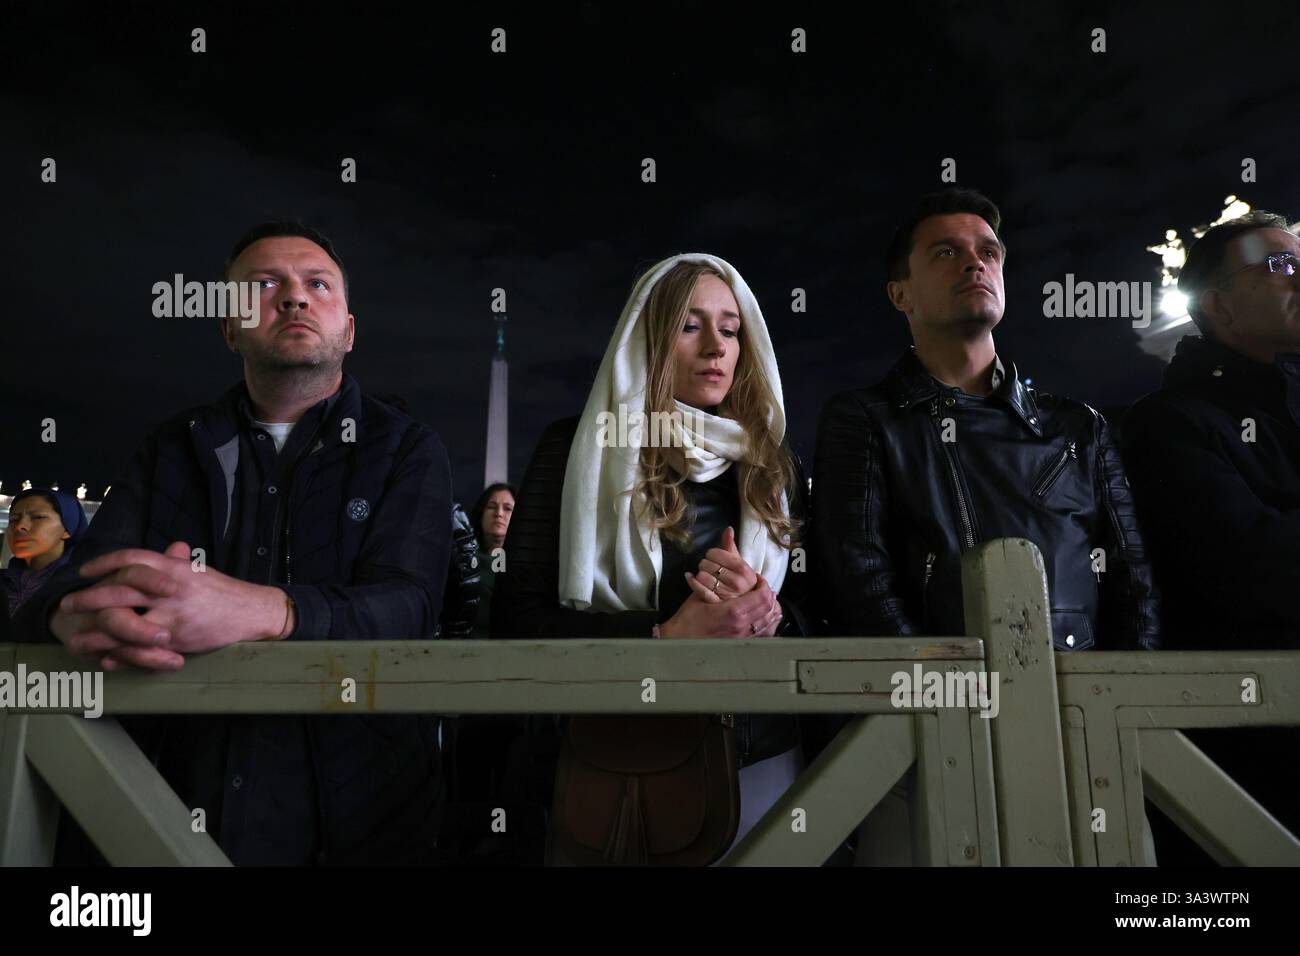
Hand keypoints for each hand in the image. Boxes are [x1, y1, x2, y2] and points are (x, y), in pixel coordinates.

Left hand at [56, 541, 288, 670]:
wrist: (251, 612)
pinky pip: (138, 649)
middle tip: (69, 605)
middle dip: (89, 598)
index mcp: (173, 568)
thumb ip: (177, 562)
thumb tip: (170, 549)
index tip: (84, 572)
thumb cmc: (223, 591)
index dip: (103, 564)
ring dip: (95, 632)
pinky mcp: (175, 640)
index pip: (131, 560)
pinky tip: (105, 658)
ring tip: (78, 639)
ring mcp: (171, 616)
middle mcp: (170, 589)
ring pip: (122, 622)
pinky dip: (118, 655)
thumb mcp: (198, 571)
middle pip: (118, 589)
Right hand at [659, 573, 781, 639]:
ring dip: (769, 607)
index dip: (763, 583)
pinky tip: (760, 615)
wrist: (680, 640)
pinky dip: (765, 621)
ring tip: (762, 598)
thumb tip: (729, 531)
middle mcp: (742, 625)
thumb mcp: (702, 589)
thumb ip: (719, 563)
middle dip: (769, 594)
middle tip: (761, 586)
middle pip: (769, 607)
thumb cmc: (689, 615)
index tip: (757, 577)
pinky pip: (762, 632)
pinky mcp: (740, 643)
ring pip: (768, 620)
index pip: (763, 594)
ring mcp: (742, 636)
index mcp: (734, 611)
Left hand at [693, 526, 757, 600]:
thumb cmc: (739, 580)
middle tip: (708, 567)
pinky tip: (689, 577)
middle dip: (705, 564)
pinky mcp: (716, 605)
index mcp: (744, 569)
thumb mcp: (738, 564)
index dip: (711, 554)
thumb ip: (731, 546)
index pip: (717, 554)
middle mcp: (737, 583)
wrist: (743, 604)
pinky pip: (699, 590)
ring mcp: (727, 595)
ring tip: (704, 575)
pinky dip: (692, 581)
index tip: (712, 556)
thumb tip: (728, 529)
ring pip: (702, 576)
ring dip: (700, 574)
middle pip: (707, 564)